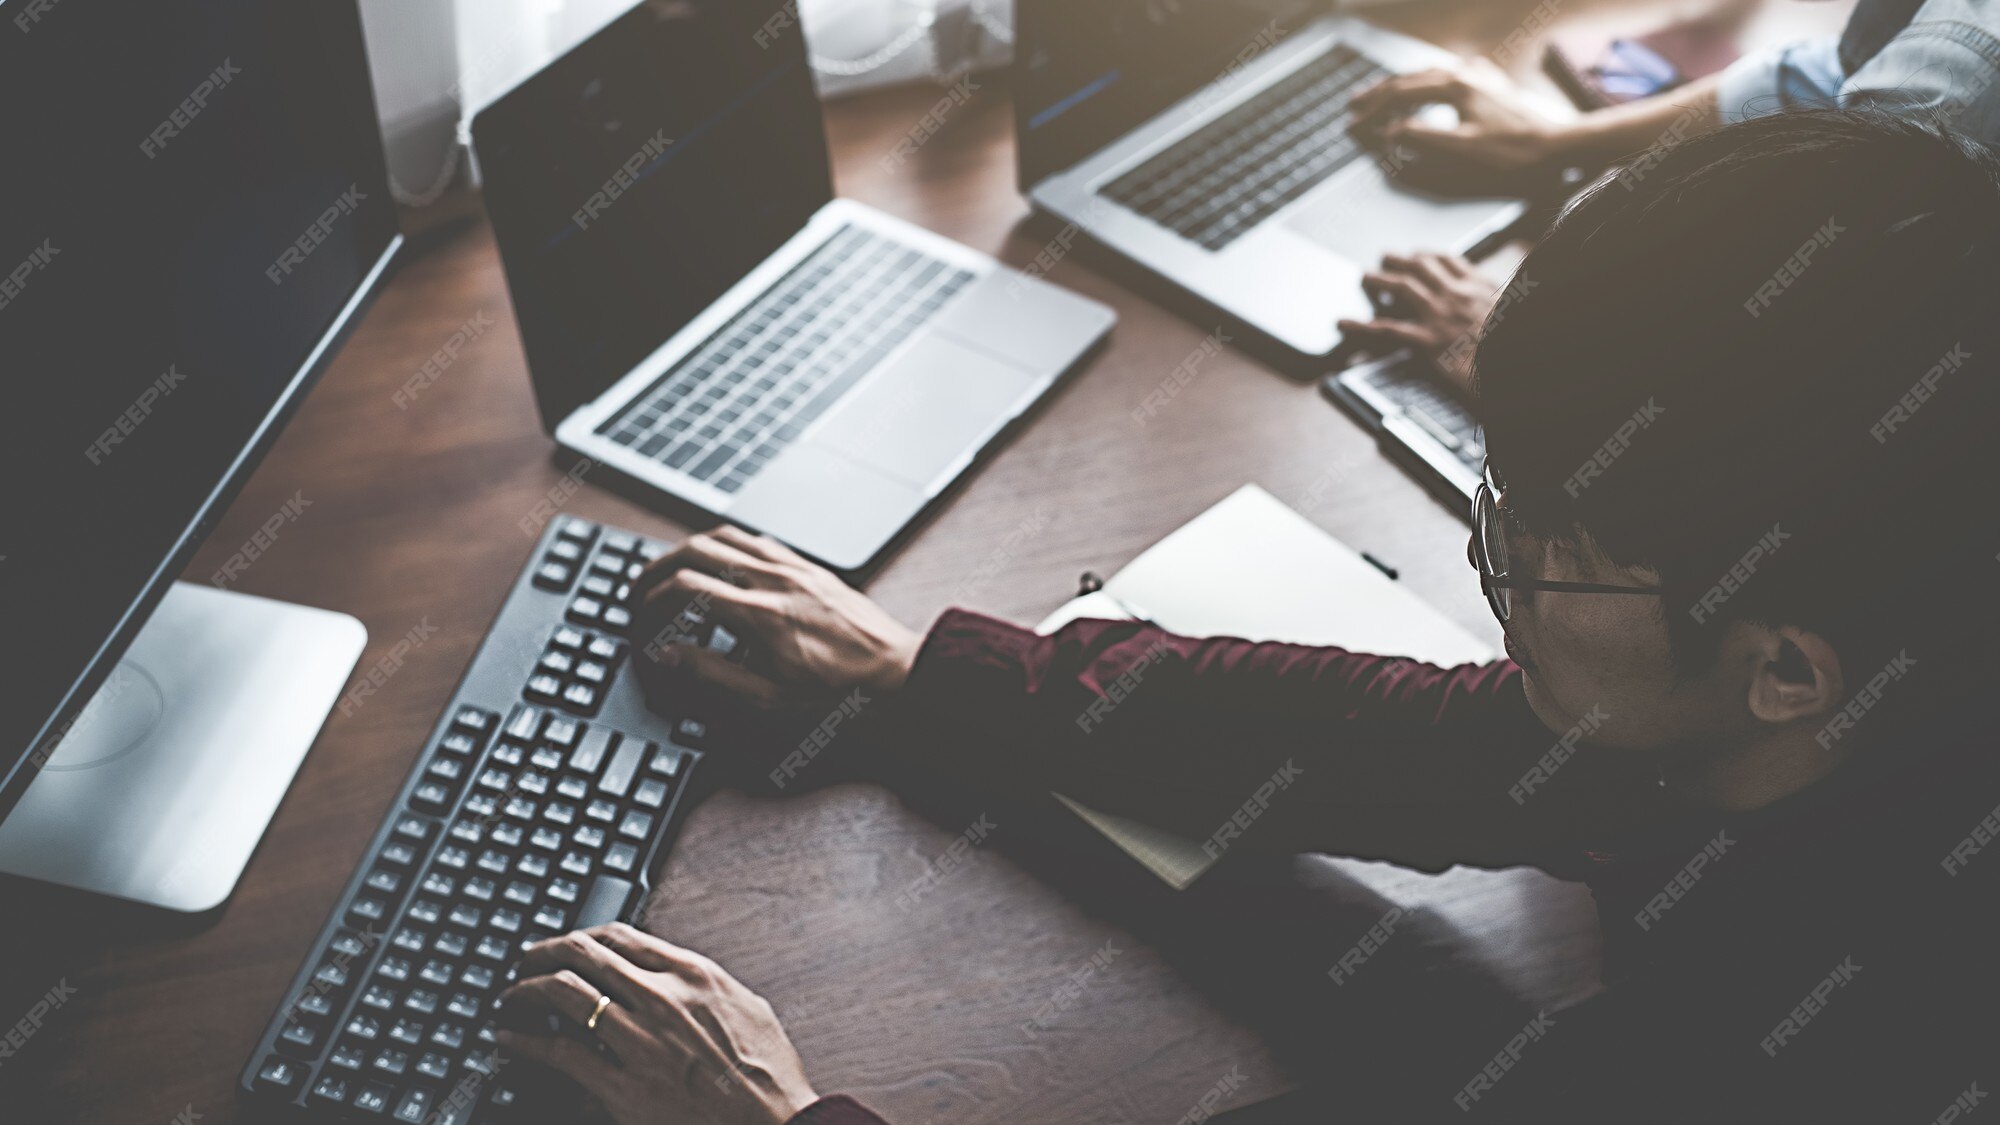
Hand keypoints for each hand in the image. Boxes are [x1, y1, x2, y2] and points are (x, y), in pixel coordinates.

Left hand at [497, 924, 817, 1124]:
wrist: (775, 1124)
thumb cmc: (768, 1077)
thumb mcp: (747, 1008)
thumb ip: (706, 986)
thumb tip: (675, 975)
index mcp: (694, 975)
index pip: (621, 936)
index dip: (583, 935)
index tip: (567, 942)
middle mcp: (662, 997)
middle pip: (584, 955)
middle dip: (545, 953)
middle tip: (525, 962)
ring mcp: (640, 1040)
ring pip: (564, 993)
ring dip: (527, 990)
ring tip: (512, 996)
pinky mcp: (622, 1085)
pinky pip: (559, 1052)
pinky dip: (525, 1041)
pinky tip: (508, 1039)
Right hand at [630, 526, 922, 711]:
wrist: (897, 672)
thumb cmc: (839, 692)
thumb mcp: (769, 697)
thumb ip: (712, 673)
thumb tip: (669, 654)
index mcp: (760, 614)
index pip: (686, 587)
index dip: (652, 601)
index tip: (643, 620)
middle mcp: (774, 580)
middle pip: (696, 549)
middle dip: (657, 567)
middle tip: (640, 590)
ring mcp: (794, 567)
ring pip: (725, 536)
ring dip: (688, 549)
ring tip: (669, 572)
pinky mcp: (809, 566)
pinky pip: (756, 540)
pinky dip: (725, 545)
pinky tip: (719, 565)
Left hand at [1336, 252, 1499, 396]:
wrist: (1514, 364)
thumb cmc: (1512, 341)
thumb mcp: (1514, 311)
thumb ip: (1498, 300)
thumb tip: (1494, 296)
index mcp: (1477, 286)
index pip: (1448, 260)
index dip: (1427, 256)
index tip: (1416, 255)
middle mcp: (1456, 294)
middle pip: (1420, 267)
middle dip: (1398, 260)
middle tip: (1383, 258)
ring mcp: (1441, 315)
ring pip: (1402, 287)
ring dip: (1379, 281)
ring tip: (1364, 279)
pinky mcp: (1429, 340)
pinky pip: (1390, 329)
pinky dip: (1364, 326)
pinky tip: (1346, 323)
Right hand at [1349, 60, 1564, 172]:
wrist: (1562, 143)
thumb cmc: (1515, 152)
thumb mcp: (1463, 150)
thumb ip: (1421, 139)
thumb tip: (1388, 133)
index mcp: (1454, 87)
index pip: (1399, 96)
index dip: (1371, 114)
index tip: (1351, 129)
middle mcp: (1464, 74)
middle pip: (1410, 80)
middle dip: (1379, 95)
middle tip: (1353, 107)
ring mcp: (1479, 77)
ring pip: (1428, 75)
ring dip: (1401, 87)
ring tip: (1381, 97)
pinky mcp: (1491, 85)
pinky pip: (1449, 77)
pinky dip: (1428, 84)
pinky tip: (1429, 87)